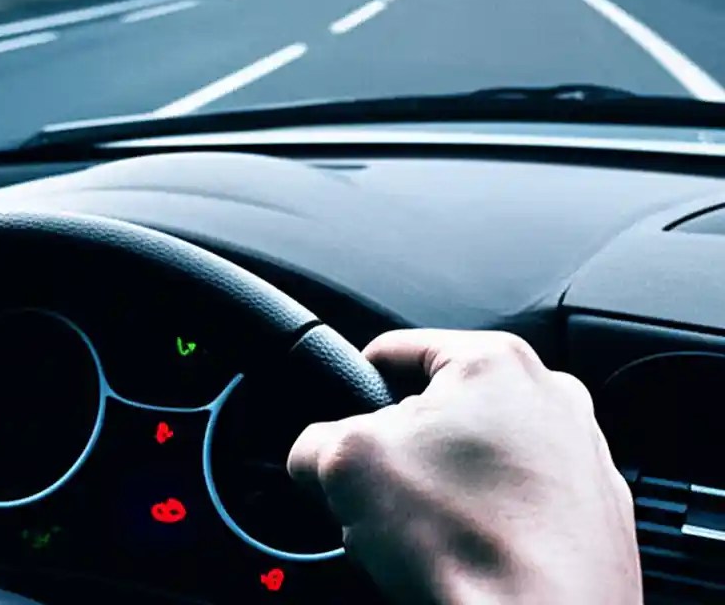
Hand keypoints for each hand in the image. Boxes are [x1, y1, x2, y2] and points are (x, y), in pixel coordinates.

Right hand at [287, 330, 639, 604]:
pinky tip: (466, 557)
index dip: (349, 393)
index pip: (392, 351)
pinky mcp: (597, 518)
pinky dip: (485, 526)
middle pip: (436, 412)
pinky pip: (515, 507)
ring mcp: (584, 460)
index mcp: (495, 363)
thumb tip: (314, 455)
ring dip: (442, 492)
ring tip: (426, 536)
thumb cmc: (467, 545)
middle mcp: (553, 400)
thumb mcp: (344, 465)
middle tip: (382, 498)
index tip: (340, 435)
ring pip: (476, 462)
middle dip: (401, 453)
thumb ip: (313, 440)